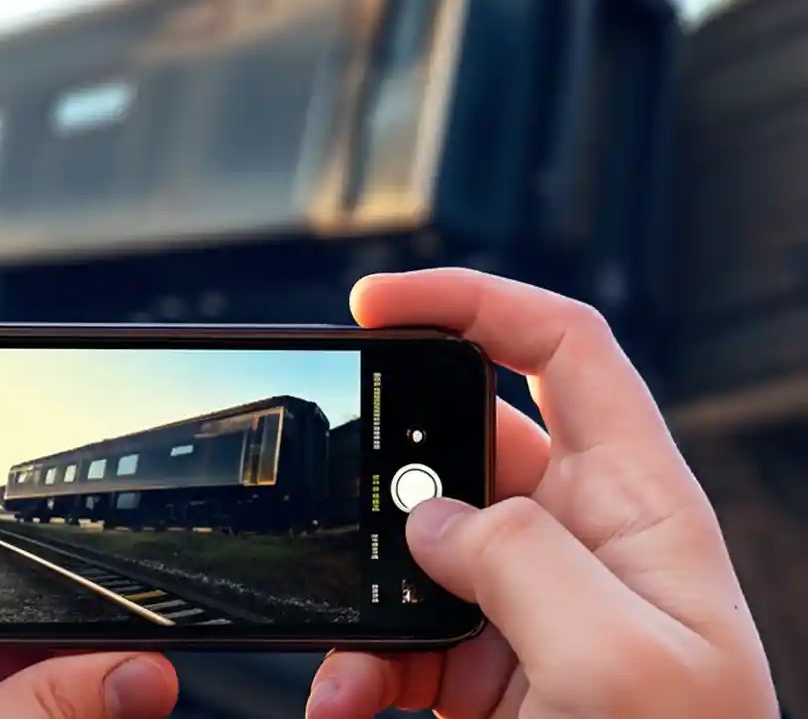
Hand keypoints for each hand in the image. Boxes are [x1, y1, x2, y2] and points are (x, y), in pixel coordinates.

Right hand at [306, 269, 778, 717]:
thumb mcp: (620, 664)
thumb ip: (524, 562)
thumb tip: (436, 523)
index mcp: (637, 506)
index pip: (563, 351)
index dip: (474, 303)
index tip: (379, 305)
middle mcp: (578, 543)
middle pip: (460, 450)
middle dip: (387, 478)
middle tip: (344, 518)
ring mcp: (524, 608)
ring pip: (411, 553)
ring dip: (362, 600)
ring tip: (350, 665)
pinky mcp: (480, 669)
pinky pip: (397, 635)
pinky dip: (357, 665)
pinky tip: (349, 700)